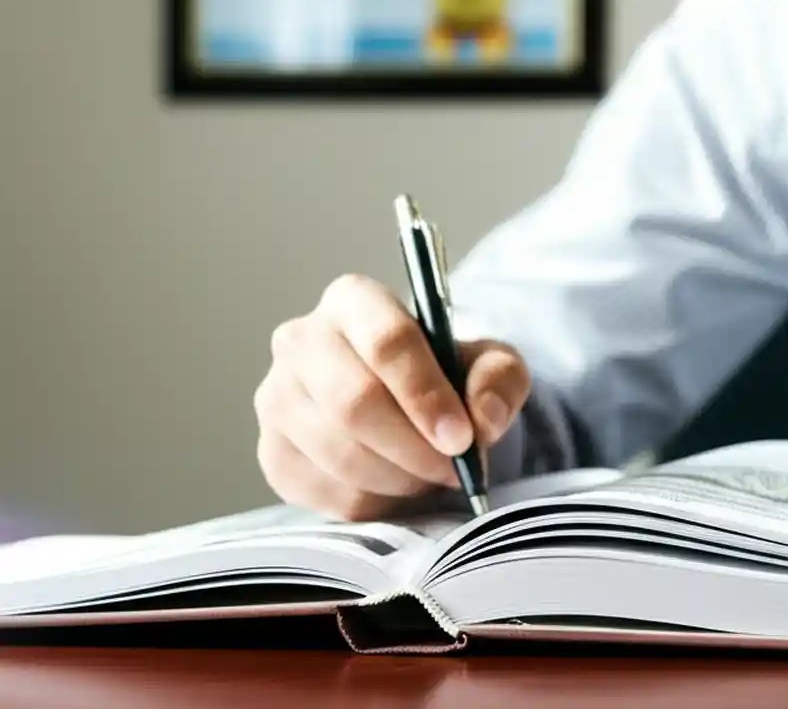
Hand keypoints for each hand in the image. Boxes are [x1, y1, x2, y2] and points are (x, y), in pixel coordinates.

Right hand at [253, 274, 530, 520]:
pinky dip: (373, 502)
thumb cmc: (445, 376)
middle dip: (414, 448)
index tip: (462, 439)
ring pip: (338, 453)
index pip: (386, 342)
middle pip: (354, 403)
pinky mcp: (272, 452)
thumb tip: (484, 417)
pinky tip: (397, 488)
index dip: (426, 396)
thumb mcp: (489, 364)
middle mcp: (301, 340)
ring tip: (430, 476)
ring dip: (398, 479)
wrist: (405, 407)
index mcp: (354, 300)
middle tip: (453, 470)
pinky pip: (324, 492)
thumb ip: (498, 379)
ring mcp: (276, 397)